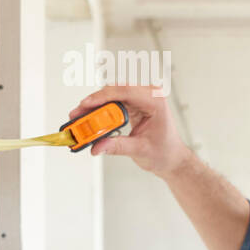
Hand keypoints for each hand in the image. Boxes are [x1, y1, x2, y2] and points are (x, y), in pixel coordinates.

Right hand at [68, 83, 190, 177]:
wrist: (172, 158)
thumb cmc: (164, 152)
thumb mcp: (140, 150)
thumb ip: (117, 146)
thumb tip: (97, 146)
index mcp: (155, 101)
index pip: (126, 92)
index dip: (103, 96)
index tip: (86, 104)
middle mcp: (148, 95)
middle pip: (115, 91)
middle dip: (94, 102)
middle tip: (77, 114)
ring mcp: (141, 98)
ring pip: (111, 96)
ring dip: (95, 106)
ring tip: (79, 118)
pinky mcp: (133, 104)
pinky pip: (113, 103)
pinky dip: (100, 111)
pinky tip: (89, 118)